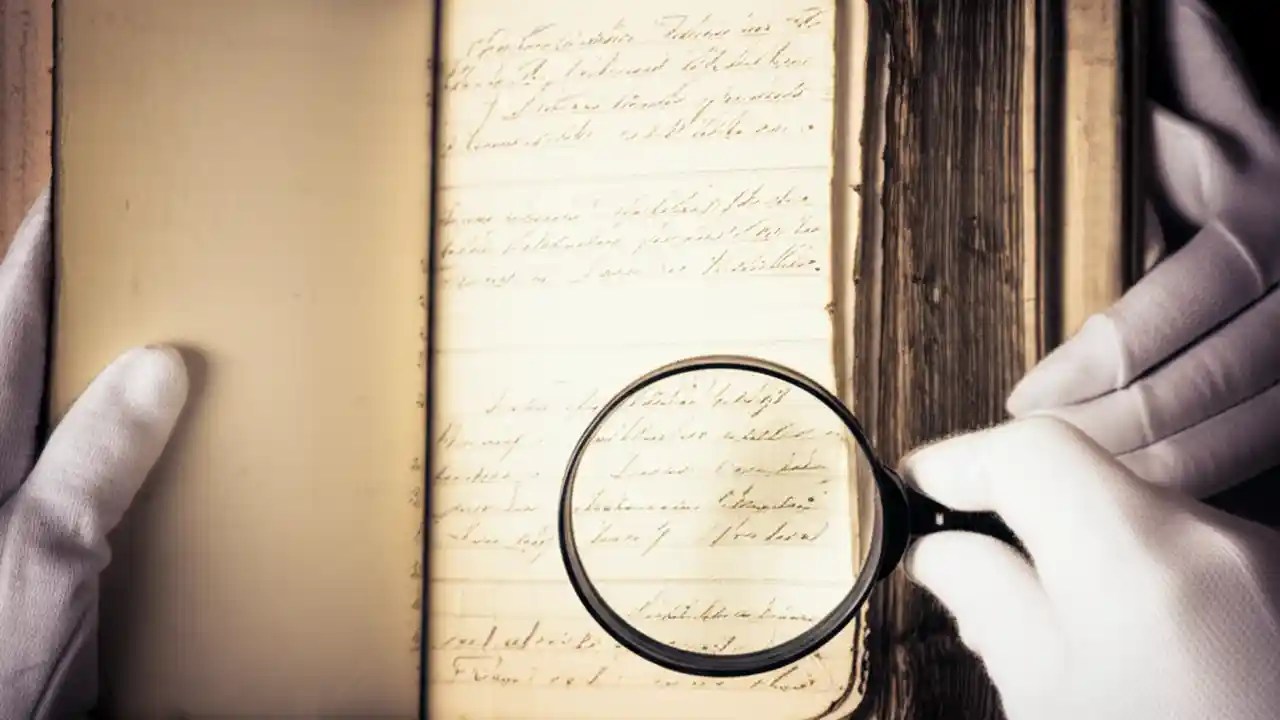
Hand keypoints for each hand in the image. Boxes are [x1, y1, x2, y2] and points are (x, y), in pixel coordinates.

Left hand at [0, 189, 187, 718]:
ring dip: (124, 380)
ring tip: (184, 341)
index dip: (45, 250)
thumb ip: (92, 457)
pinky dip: (143, 450)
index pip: (11, 314)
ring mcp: (21, 509)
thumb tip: (156, 366)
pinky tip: (183, 449)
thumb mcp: (43, 554)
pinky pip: (103, 476)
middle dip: (96, 305)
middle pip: (41, 357)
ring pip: (75, 418)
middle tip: (159, 262)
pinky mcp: (53, 554)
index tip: (84, 195)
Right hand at [901, 418, 1279, 719]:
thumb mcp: (1054, 708)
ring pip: (1144, 520)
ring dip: (1083, 553)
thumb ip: (993, 609)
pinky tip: (1134, 655)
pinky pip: (1197, 558)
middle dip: (1018, 514)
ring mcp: (1270, 564)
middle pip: (1090, 481)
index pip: (1030, 451)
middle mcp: (1219, 542)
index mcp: (1141, 563)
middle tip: (965, 569)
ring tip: (1058, 641)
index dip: (960, 460)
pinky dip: (1144, 583)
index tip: (920, 485)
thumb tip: (948, 557)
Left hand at [1006, 0, 1279, 496]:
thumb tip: (1071, 112)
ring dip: (1160, 466)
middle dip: (1116, 429)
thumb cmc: (1224, 128)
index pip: (1179, 301)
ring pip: (1253, 420)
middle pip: (1213, 376)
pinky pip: (1274, 433)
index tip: (1023, 399)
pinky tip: (1150, 490)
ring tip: (1078, 490)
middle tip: (1035, 460)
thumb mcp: (1185, 102)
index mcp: (1260, 199)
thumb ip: (1142, 119)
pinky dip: (1211, 470)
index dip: (1099, 359)